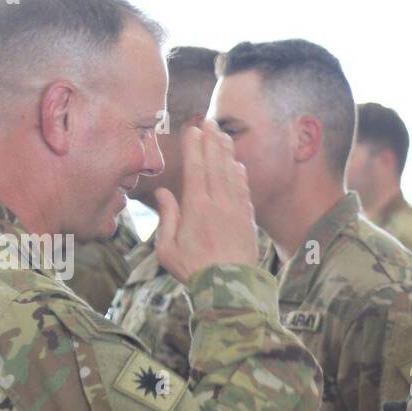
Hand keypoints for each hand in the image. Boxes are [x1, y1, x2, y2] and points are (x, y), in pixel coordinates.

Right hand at [153, 119, 258, 283]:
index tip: (192, 129)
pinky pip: (243, 190)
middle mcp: (219, 204)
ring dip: (227, 152)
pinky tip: (237, 165)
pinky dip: (240, 174)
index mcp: (197, 208)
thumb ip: (167, 217)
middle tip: (209, 121)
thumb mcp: (168, 249)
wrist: (231, 290)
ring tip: (223, 134)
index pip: (196, 168)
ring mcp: (236, 210)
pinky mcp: (248, 220)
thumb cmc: (194, 271)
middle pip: (216, 164)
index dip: (195, 146)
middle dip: (211, 141)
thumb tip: (163, 193)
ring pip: (232, 174)